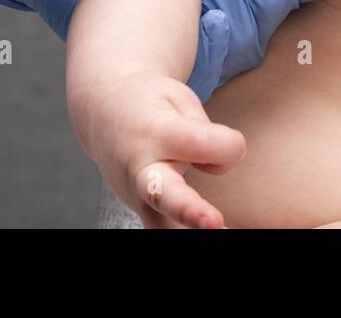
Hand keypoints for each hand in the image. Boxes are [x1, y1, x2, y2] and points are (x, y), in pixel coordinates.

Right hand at [74, 70, 243, 228]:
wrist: (103, 113)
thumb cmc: (151, 105)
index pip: (197, 142)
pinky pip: (165, 230)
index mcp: (154, 132)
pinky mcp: (143, 213)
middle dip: (189, 211)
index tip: (236, 144)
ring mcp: (137, 197)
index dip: (225, 145)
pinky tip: (217, 238)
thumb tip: (221, 166)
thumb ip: (205, 133)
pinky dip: (186, 230)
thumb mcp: (180, 100)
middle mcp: (141, 169)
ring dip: (187, 229)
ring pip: (160, 227)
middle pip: (162, 195)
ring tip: (224, 240)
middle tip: (214, 222)